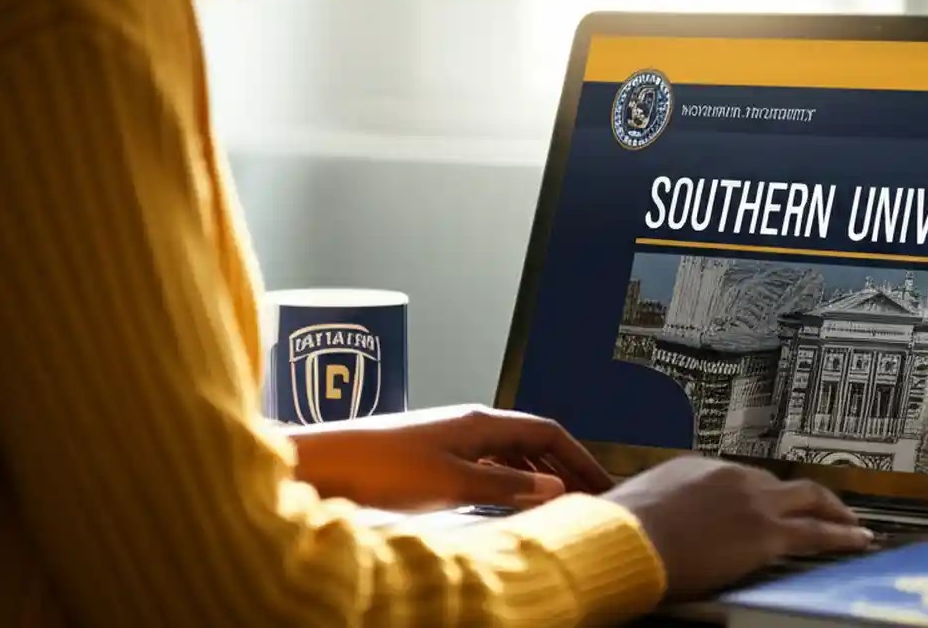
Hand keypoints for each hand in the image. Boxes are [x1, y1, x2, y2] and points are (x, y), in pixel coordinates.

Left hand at [284, 405, 612, 510]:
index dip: (581, 456)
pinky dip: (509, 485)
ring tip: (562, 504)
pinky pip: (486, 470)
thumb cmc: (380, 468)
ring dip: (539, 477)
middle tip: (594, 497)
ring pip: (509, 456)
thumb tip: (556, 486)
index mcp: (481, 423)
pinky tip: (511, 505)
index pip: (548, 431)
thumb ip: (506, 485)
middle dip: (566, 467)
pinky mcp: (430, 462)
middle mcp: (469, 426)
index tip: (606, 482)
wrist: (321, 466)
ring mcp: (450, 442)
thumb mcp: (452, 481)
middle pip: (532, 443)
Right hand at [602, 456, 873, 599]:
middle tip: (824, 506)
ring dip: (833, 510)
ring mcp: (751, 501)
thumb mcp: (634, 506)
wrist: (626, 537)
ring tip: (851, 524)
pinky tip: (857, 540)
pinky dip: (841, 535)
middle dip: (804, 497)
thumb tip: (647, 524)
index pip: (738, 480)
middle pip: (779, 483)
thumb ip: (655, 510)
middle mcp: (729, 475)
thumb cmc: (618, 528)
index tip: (764, 508)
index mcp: (696, 468)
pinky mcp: (766, 533)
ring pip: (807, 499)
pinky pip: (816, 533)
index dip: (756, 496)